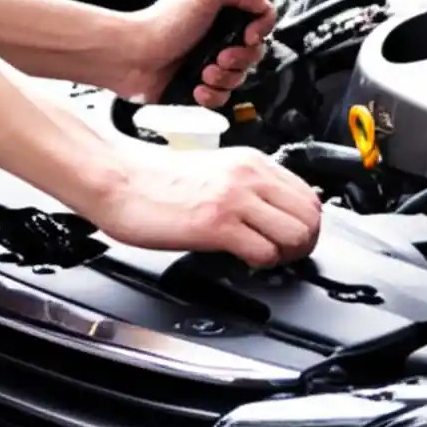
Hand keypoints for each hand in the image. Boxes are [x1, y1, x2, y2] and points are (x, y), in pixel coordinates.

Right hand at [84, 145, 320, 266]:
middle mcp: (249, 176)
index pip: (308, 195)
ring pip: (295, 234)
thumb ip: (248, 186)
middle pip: (310, 216)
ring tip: (266, 259)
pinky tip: (244, 261)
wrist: (116, 180)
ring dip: (287, 255)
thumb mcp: (216, 170)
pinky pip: (264, 252)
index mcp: (252, 162)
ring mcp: (234, 199)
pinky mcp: (216, 224)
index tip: (294, 238)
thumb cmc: (155, 179)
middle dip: (304, 243)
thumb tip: (274, 213)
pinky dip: (261, 264)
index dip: (308, 224)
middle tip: (286, 255)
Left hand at [116, 0, 277, 107]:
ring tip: (203, 71)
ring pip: (241, 77)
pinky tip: (197, 87)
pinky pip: (224, 98)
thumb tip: (262, 4)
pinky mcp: (201, 86)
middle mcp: (219, 35)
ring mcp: (211, 62)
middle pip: (256, 53)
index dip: (261, 31)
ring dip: (225, 77)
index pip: (263, 21)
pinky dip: (212, 95)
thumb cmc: (163, 23)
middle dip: (241, 58)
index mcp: (224, 11)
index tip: (248, 35)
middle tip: (220, 55)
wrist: (134, 57)